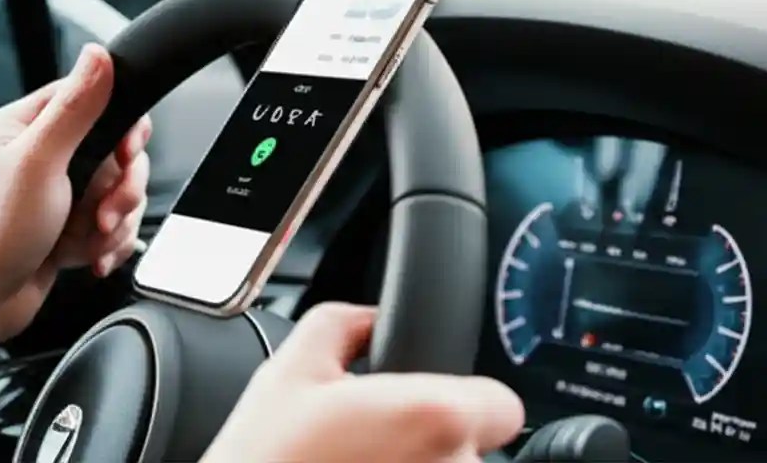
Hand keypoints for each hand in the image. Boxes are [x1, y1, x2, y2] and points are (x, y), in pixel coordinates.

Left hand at [0, 44, 151, 378]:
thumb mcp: (40, 161)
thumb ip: (76, 107)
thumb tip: (98, 54)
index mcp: (23, 128)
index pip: (91, 100)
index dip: (120, 128)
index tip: (125, 153)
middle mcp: (38, 157)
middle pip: (114, 152)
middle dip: (120, 187)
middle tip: (104, 211)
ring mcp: (52, 196)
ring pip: (116, 193)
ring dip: (114, 222)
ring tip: (91, 241)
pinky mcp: (63, 230)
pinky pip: (107, 227)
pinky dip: (105, 245)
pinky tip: (88, 259)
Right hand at [203, 303, 523, 462]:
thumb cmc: (263, 461)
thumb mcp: (289, 368)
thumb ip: (344, 321)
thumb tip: (367, 317)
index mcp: (435, 417)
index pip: (502, 404)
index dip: (467, 401)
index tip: (430, 411)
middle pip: (475, 448)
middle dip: (430, 442)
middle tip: (370, 444)